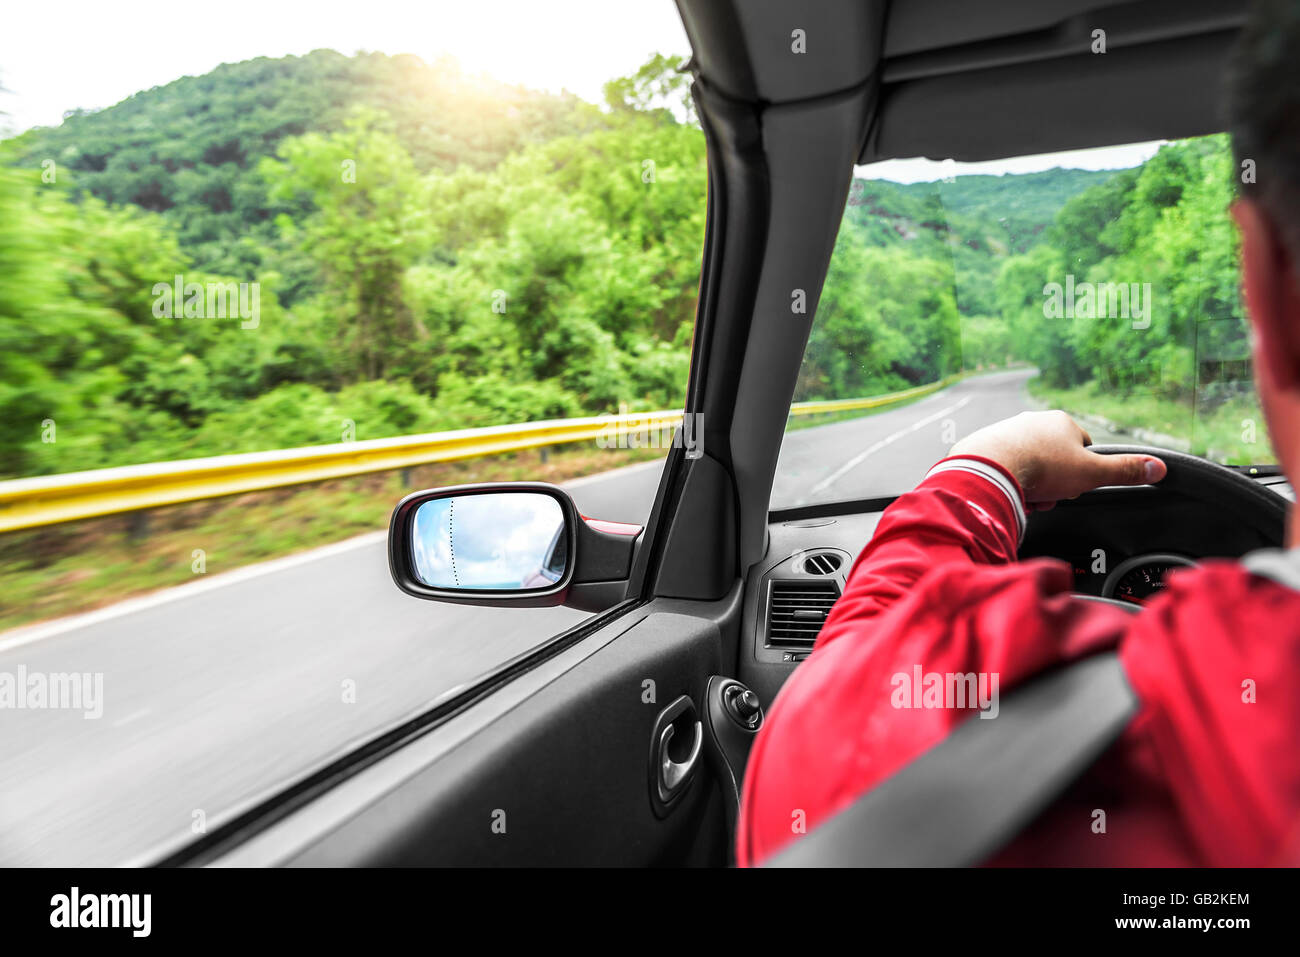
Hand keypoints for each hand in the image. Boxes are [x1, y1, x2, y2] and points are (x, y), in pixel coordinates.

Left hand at [949, 410, 1166, 505]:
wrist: (988, 469)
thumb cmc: (1041, 468)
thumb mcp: (1091, 473)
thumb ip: (1124, 471)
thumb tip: (1159, 468)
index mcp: (1061, 422)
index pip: (1083, 448)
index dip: (1081, 472)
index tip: (1073, 485)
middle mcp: (1032, 421)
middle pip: (1054, 460)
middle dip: (1054, 483)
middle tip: (1048, 494)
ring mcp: (1006, 431)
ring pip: (1029, 466)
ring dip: (1031, 486)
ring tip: (1027, 496)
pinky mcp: (984, 446)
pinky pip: (1004, 468)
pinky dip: (1009, 483)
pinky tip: (1008, 492)